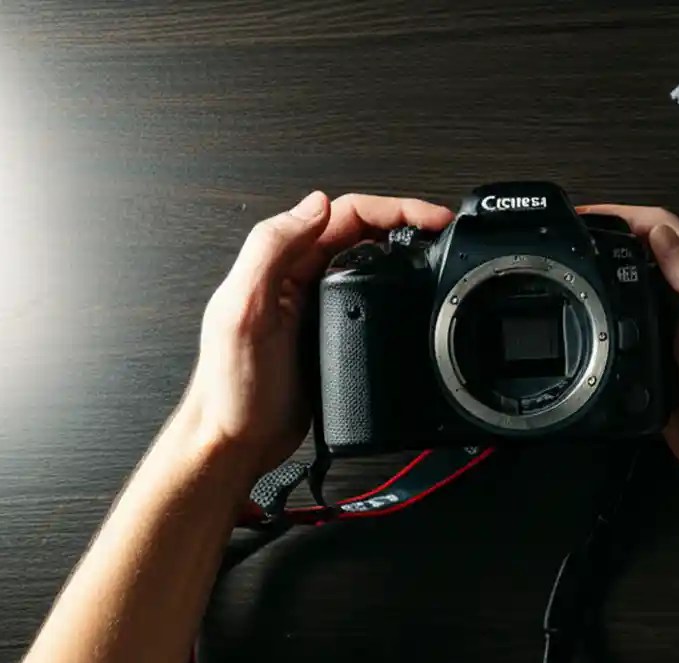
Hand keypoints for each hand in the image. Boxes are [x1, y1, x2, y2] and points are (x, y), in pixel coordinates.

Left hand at [179, 191, 454, 482]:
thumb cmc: (233, 389)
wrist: (237, 444)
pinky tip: (413, 296)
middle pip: (361, 231)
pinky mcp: (330, 334)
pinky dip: (394, 287)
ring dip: (403, 250)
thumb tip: (316, 204)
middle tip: (446, 231)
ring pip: (367, 261)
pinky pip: (368, 297)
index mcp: (278, 263)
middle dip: (406, 222)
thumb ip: (270, 251)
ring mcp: (316, 305)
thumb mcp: (244, 312)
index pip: (342, 214)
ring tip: (439, 253)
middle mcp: (297, 277)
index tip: (431, 217)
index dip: (392, 208)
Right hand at [579, 205, 678, 490]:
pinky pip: (630, 310)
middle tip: (564, 236)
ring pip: (636, 275)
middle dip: (608, 232)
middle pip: (647, 245)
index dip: (624, 214)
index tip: (582, 215)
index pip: (665, 227)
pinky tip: (584, 305)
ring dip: (606, 262)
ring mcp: (677, 319)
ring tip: (567, 262)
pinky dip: (607, 298)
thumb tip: (659, 232)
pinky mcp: (660, 346)